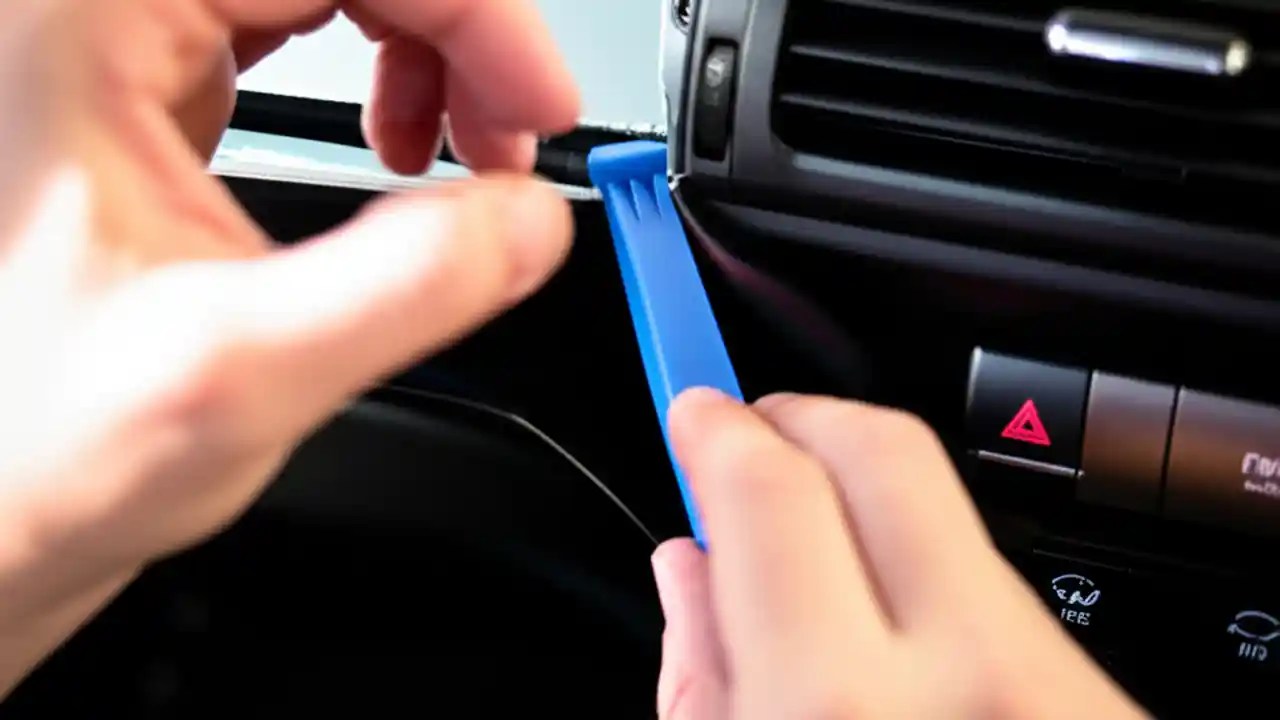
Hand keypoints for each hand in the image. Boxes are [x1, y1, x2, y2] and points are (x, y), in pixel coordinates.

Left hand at [0, 0, 576, 692]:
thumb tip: (528, 219)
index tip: (536, 106)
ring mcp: (114, 41)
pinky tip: (394, 144)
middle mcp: (87, 12)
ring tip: (455, 150)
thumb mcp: (233, 374)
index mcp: (83, 22)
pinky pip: (289, 21)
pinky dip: (375, 68)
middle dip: (455, 33)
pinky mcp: (141, 82)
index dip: (470, 14)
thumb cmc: (28, 447)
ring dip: (422, 45)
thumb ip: (402, 288)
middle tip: (510, 137)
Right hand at [652, 390, 1149, 718]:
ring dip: (865, 502)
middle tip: (752, 443)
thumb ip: (699, 676)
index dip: (715, 424)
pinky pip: (1001, 589)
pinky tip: (888, 626)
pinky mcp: (1104, 701)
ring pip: (953, 516)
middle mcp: (972, 676)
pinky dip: (929, 575)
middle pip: (886, 447)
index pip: (771, 486)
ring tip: (813, 556)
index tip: (694, 407)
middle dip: (801, 416)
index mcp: (838, 706)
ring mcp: (1061, 685)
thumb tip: (687, 568)